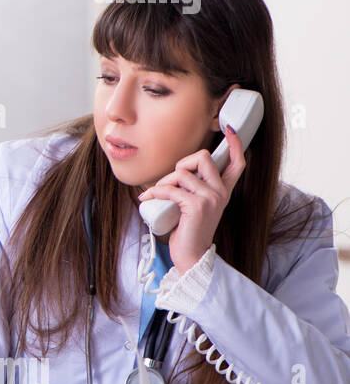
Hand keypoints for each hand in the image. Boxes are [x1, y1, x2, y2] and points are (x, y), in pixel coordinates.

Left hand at [136, 124, 245, 271]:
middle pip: (203, 157)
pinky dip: (154, 192)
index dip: (235, 144)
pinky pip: (170, 189)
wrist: (191, 254)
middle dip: (180, 164)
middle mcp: (221, 192)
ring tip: (157, 195)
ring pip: (182, 172)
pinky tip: (146, 199)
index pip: (237, 162)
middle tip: (170, 182)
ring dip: (164, 182)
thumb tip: (180, 168)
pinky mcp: (197, 206)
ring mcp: (211, 198)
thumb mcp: (195, 203)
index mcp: (224, 190)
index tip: (230, 129)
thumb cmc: (187, 228)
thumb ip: (194, 186)